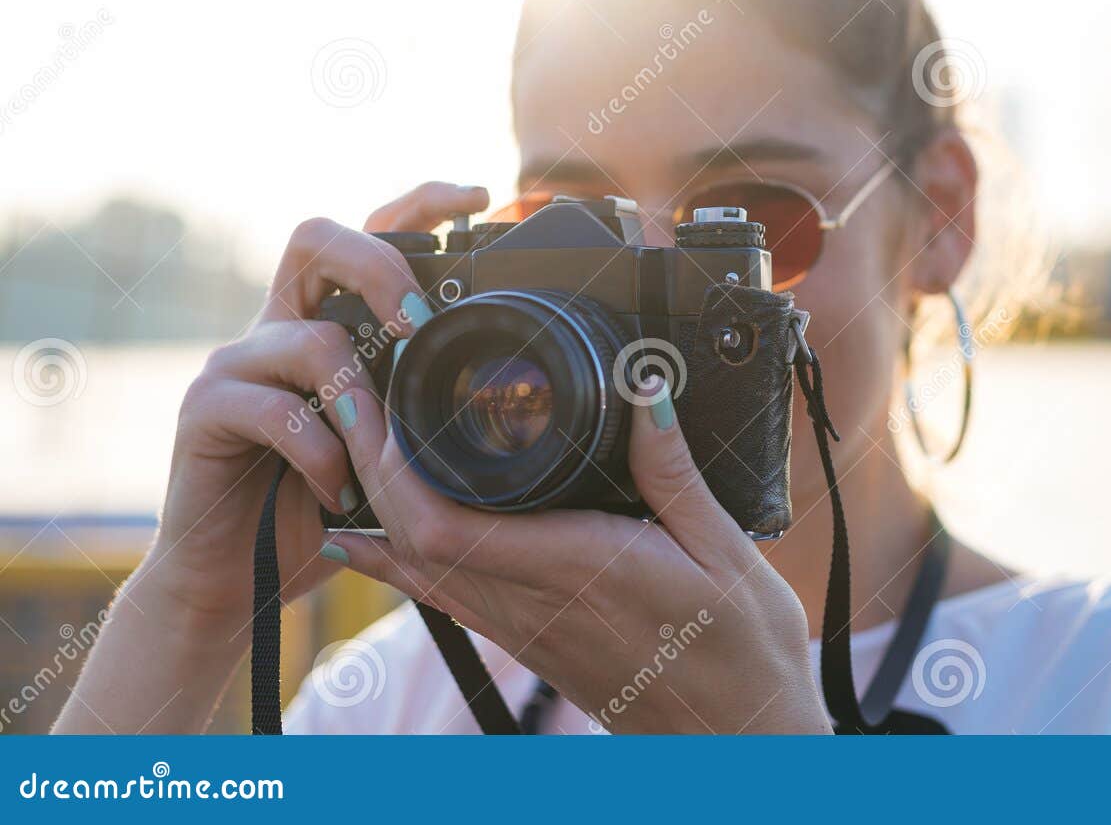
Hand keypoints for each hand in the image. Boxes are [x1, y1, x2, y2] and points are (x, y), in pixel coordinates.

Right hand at [145, 182, 489, 633]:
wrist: (237, 576)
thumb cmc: (324, 508)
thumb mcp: (390, 446)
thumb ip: (421, 401)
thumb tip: (504, 378)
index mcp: (328, 320)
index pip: (368, 234)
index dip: (420, 203)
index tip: (480, 197)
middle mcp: (279, 326)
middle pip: (317, 238)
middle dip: (379, 268)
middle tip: (421, 325)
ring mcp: (236, 364)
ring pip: (308, 336)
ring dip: (360, 400)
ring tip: (378, 455)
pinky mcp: (204, 410)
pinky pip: (274, 409)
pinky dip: (320, 452)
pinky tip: (338, 488)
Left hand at [324, 377, 831, 734]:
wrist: (737, 742)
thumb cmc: (741, 651)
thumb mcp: (725, 548)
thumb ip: (672, 469)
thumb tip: (643, 388)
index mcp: (576, 570)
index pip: (445, 526)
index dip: (393, 464)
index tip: (379, 399)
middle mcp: (530, 604)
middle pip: (409, 536)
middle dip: (368, 461)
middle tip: (348, 390)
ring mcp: (521, 628)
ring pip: (415, 566)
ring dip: (374, 499)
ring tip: (355, 433)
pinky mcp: (526, 639)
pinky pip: (439, 592)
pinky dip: (396, 550)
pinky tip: (371, 527)